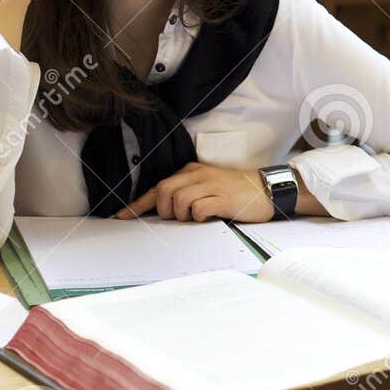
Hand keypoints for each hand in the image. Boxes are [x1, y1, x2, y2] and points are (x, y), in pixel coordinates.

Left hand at [113, 162, 273, 223]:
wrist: (267, 190)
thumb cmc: (235, 192)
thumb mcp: (208, 186)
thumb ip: (187, 193)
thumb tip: (163, 211)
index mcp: (192, 171)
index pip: (158, 186)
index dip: (138, 204)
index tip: (122, 217)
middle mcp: (198, 174)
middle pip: (164, 191)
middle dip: (164, 211)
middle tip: (178, 218)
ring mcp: (211, 185)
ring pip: (178, 201)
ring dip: (183, 215)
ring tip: (198, 217)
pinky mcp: (223, 198)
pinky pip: (199, 209)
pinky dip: (199, 217)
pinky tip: (210, 216)